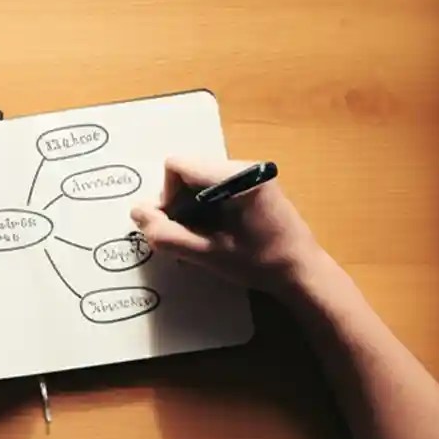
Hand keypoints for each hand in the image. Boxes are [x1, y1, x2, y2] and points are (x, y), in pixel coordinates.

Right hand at [130, 157, 323, 295]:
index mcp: (237, 177)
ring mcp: (251, 172)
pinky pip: (214, 185)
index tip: (175, 225)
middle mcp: (244, 166)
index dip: (166, 196)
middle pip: (188, 171)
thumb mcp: (208, 255)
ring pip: (199, 179)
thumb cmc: (260, 265)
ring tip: (202, 237)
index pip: (178, 166)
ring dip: (191, 207)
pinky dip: (205, 207)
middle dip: (178, 203)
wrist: (303, 272)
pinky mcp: (255, 182)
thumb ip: (168, 234)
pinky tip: (216, 232)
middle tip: (187, 236)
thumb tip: (135, 212)